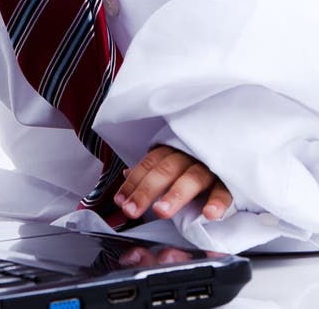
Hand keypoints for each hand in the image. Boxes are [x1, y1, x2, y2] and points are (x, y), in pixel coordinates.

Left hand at [114, 145, 232, 221]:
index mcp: (174, 150)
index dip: (134, 182)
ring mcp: (211, 166)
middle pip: (165, 170)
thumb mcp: (174, 160)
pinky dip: (217, 201)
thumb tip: (126, 174)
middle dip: (147, 190)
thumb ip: (153, 168)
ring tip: (161, 211)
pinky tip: (209, 214)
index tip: (120, 202)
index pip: (149, 164)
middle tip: (132, 210)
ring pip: (192, 178)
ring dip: (176, 194)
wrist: (237, 145)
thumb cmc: (199, 159)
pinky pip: (225, 189)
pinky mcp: (231, 178)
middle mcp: (190, 155)